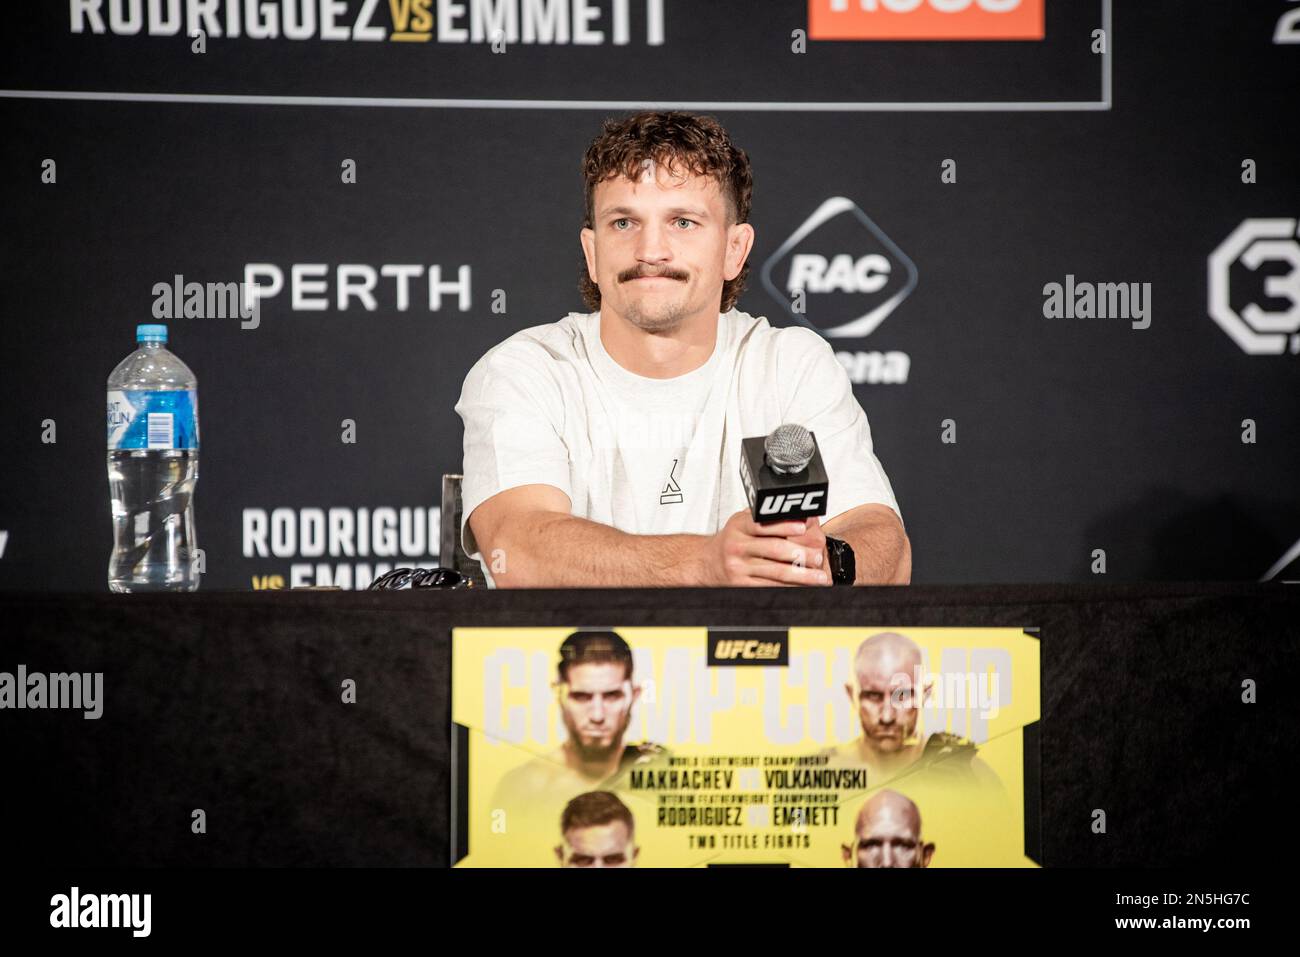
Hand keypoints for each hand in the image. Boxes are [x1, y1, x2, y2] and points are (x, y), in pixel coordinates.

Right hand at [701, 510, 830, 586]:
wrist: (706, 562)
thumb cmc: (731, 540)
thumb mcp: (742, 522)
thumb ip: (766, 518)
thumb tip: (800, 516)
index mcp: (740, 526)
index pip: (763, 524)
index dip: (785, 525)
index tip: (803, 527)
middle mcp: (738, 546)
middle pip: (775, 549)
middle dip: (801, 555)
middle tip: (818, 557)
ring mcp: (739, 567)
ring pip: (776, 572)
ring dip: (801, 576)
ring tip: (818, 577)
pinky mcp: (742, 584)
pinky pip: (769, 587)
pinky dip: (789, 588)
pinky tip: (802, 587)